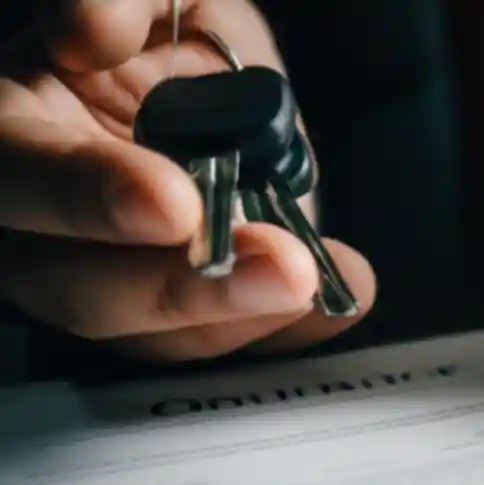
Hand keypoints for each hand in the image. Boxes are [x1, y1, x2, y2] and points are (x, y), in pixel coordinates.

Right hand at [0, 0, 375, 361]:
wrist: (211, 81)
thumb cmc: (164, 37)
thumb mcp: (160, 1)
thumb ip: (120, 2)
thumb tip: (92, 31)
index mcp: (12, 127)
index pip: (19, 175)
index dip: (88, 195)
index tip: (174, 206)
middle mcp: (38, 223)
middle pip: (78, 286)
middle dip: (183, 286)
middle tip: (282, 270)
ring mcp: (102, 278)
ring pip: (147, 331)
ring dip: (239, 316)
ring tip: (315, 280)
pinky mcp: (169, 316)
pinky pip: (214, 342)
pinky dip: (283, 327)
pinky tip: (340, 296)